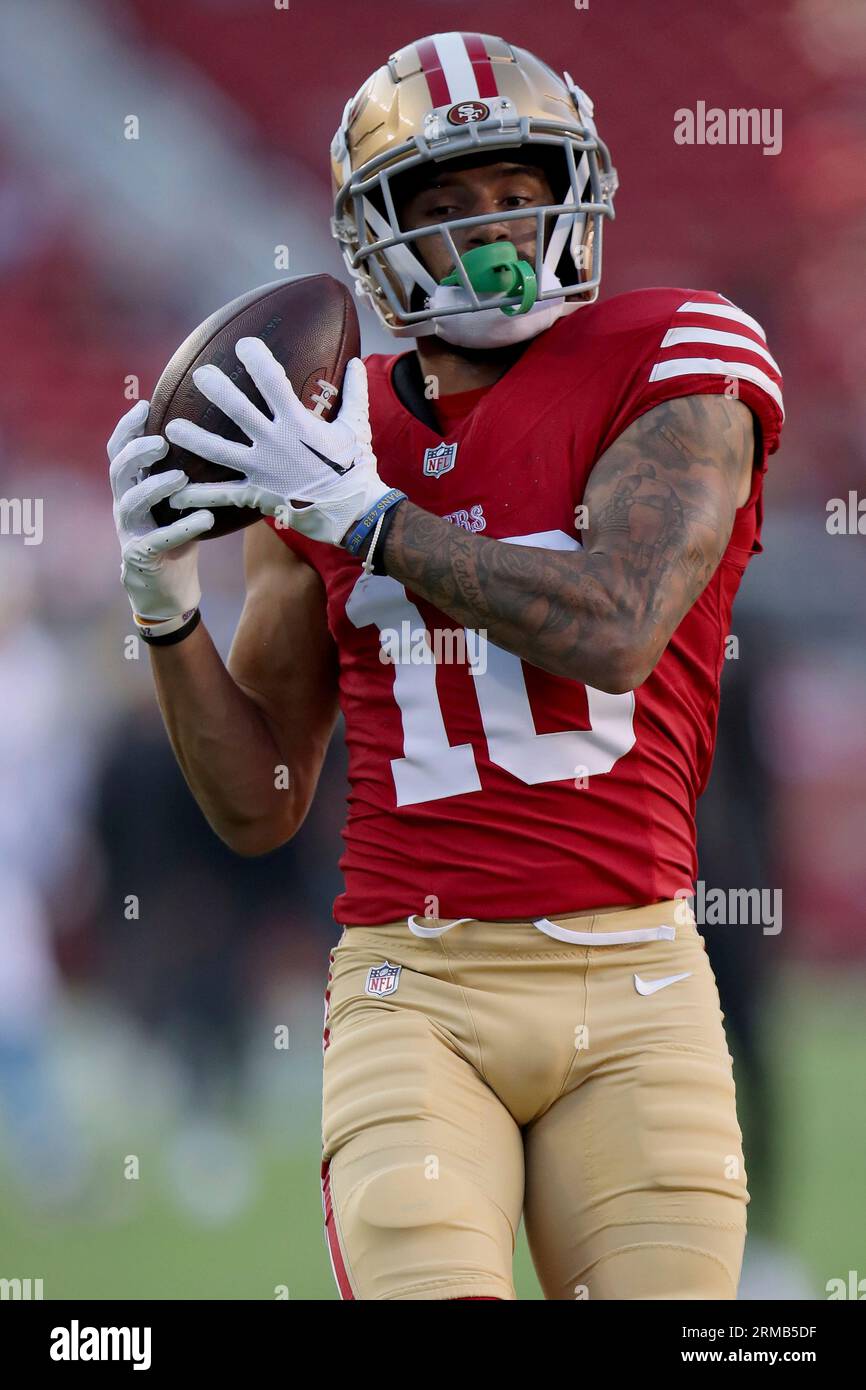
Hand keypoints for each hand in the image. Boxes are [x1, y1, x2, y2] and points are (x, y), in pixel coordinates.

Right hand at [108, 399, 213, 619]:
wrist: (167, 590)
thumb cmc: (178, 539)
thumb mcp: (179, 503)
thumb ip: (187, 474)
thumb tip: (220, 437)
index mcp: (131, 488)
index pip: (118, 450)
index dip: (126, 427)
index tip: (144, 404)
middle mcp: (124, 505)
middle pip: (118, 470)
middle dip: (137, 452)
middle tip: (162, 443)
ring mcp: (129, 531)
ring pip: (131, 502)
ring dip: (155, 487)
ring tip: (180, 478)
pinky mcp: (141, 556)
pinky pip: (158, 540)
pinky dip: (183, 528)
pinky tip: (206, 521)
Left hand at [165, 339, 392, 544]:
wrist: (352, 513)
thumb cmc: (355, 469)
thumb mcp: (357, 428)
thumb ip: (354, 393)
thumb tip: (357, 363)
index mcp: (297, 423)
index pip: (272, 382)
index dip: (257, 360)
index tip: (243, 344)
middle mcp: (274, 443)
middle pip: (237, 410)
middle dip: (216, 389)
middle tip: (200, 375)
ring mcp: (262, 470)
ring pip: (220, 452)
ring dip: (194, 440)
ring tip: (171, 429)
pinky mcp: (257, 494)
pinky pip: (224, 495)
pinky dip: (200, 495)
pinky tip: (177, 493)